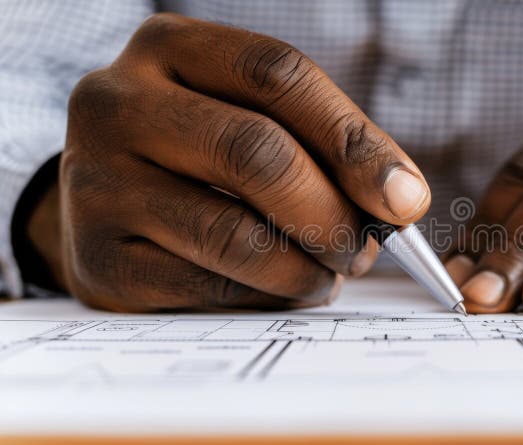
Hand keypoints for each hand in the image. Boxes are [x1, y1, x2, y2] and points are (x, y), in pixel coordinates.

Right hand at [38, 14, 429, 310]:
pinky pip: (208, 288)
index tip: (404, 197)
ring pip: (235, 234)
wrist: (108, 203)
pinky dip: (264, 297)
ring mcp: (95, 183)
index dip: (353, 139)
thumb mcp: (248, 117)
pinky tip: (281, 288)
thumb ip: (321, 145)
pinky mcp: (97, 260)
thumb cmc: (200, 155)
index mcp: (168, 47)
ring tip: (328, 274)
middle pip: (256, 152)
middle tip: (365, 251)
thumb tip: (400, 199)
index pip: (277, 74)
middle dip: (333, 213)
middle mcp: (116, 104)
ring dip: (305, 267)